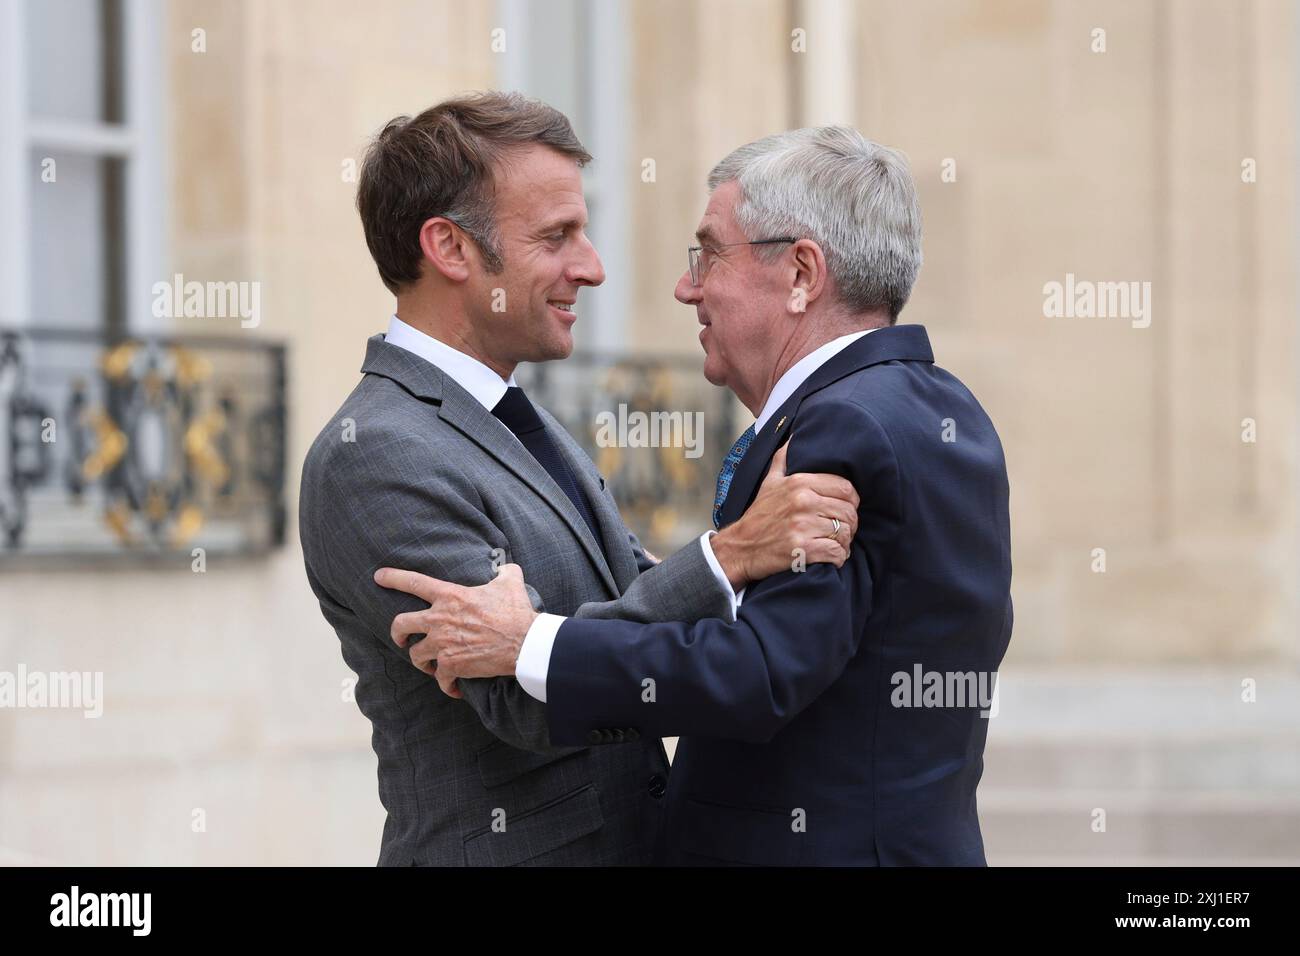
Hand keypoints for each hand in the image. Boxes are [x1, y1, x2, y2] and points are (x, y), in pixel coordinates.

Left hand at [374, 563, 538, 698]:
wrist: (523, 642)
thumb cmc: (516, 611)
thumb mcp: (510, 582)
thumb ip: (504, 572)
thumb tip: (506, 567)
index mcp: (449, 596)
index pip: (415, 582)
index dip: (393, 578)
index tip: (379, 576)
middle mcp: (439, 619)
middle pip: (400, 624)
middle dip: (397, 633)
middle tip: (402, 639)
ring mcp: (442, 644)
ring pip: (416, 655)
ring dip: (423, 662)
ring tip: (432, 667)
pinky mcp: (451, 665)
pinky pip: (440, 680)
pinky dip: (447, 686)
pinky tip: (455, 689)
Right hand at [709, 444, 859, 588]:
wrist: (740, 547)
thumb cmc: (759, 515)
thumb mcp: (769, 481)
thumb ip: (784, 458)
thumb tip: (794, 434)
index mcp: (800, 482)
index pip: (846, 488)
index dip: (852, 501)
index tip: (845, 510)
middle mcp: (802, 501)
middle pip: (848, 511)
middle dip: (850, 524)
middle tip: (843, 531)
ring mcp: (802, 526)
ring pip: (844, 532)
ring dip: (845, 542)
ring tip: (837, 544)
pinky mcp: (802, 549)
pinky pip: (836, 552)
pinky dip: (838, 557)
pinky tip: (832, 557)